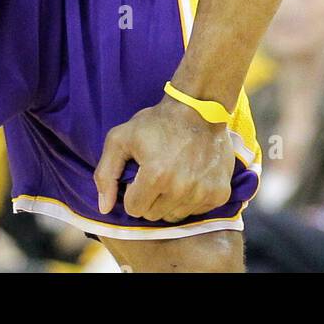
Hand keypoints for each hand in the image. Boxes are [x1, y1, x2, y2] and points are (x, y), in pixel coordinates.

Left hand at [94, 97, 235, 222]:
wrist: (201, 108)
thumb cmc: (158, 122)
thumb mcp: (121, 138)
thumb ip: (106, 174)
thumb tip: (104, 208)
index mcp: (156, 175)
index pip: (134, 208)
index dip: (133, 192)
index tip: (141, 175)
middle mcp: (181, 188)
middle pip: (154, 215)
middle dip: (151, 198)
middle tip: (159, 173)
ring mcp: (203, 192)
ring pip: (175, 216)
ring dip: (171, 200)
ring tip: (176, 174)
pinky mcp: (220, 193)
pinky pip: (197, 211)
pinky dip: (192, 199)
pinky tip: (192, 177)